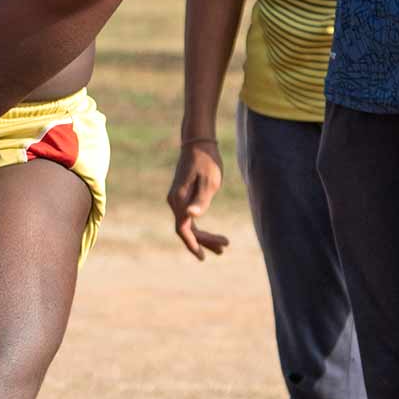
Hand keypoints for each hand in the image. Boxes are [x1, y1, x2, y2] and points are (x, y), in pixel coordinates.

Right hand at [168, 142, 228, 258]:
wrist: (198, 142)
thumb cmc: (206, 160)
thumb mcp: (209, 181)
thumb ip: (201, 200)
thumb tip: (192, 217)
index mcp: (179, 200)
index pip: (183, 229)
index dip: (193, 244)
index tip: (203, 257)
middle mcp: (174, 201)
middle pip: (187, 229)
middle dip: (204, 241)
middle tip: (224, 249)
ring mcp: (177, 198)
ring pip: (188, 224)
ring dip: (203, 236)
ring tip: (222, 246)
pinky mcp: (182, 195)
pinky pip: (189, 216)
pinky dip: (200, 225)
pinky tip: (212, 232)